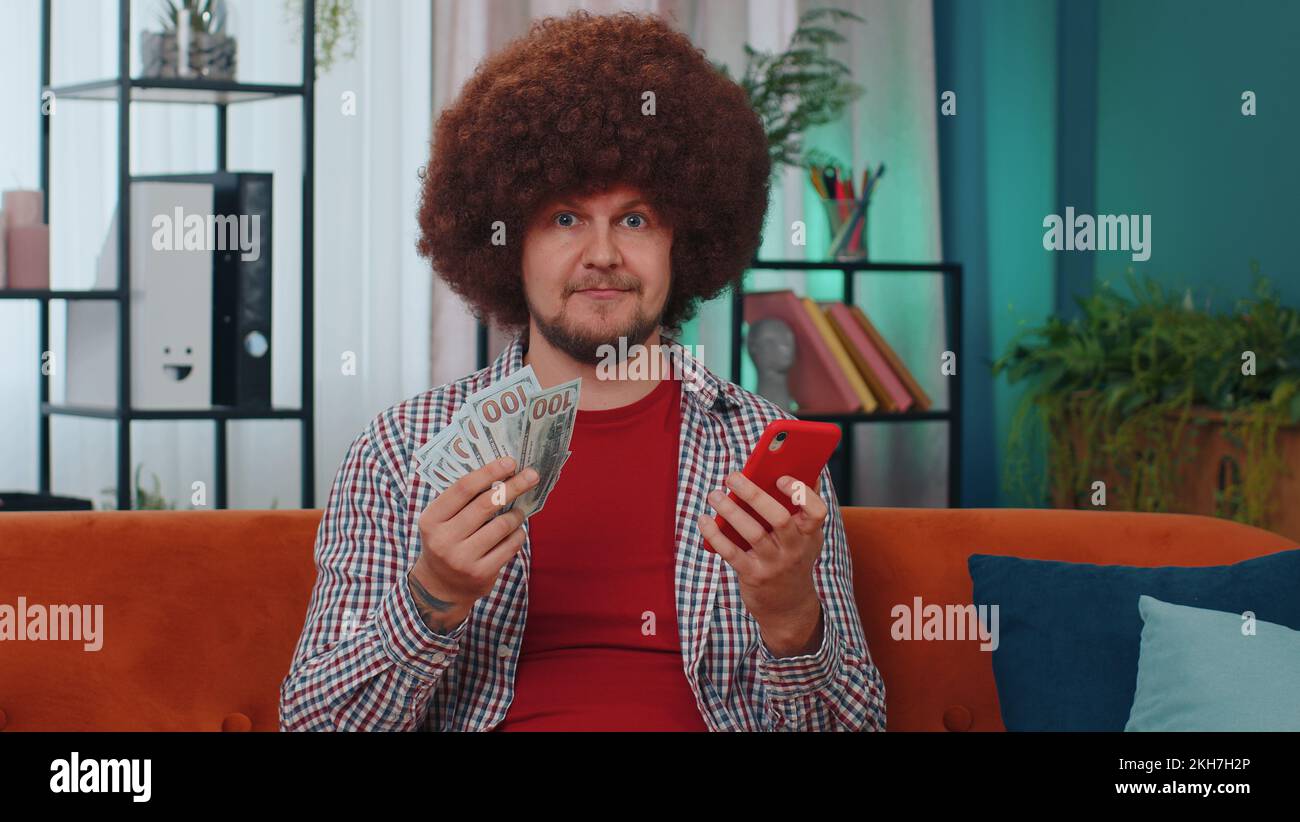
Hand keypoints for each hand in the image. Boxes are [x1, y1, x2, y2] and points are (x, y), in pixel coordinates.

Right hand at [409, 456, 539, 632]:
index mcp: (431, 520)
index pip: (463, 489)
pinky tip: (517, 531)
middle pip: (486, 504)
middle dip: (513, 486)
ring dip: (516, 514)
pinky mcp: (481, 574)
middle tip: (531, 475)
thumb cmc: (446, 542)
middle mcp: (444, 540)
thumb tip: (501, 471)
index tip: (510, 462)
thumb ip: (463, 500)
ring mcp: (462, 559)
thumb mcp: (442, 521)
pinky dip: (518, 534)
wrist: (440, 587)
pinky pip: (509, 546)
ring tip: (519, 511)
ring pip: (501, 526)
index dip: (489, 472)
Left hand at [697, 472, 826, 654]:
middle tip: (732, 477)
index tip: (781, 477)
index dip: (801, 493)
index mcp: (810, 533)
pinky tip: (704, 520)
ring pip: (752, 533)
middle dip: (753, 494)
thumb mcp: (805, 536)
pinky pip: (732, 552)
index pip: (816, 510)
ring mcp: (775, 564)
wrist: (788, 606)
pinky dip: (715, 535)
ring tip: (714, 495)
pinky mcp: (754, 575)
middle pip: (778, 517)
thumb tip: (796, 467)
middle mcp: (795, 548)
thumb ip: (800, 505)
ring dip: (730, 510)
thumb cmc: (792, 557)